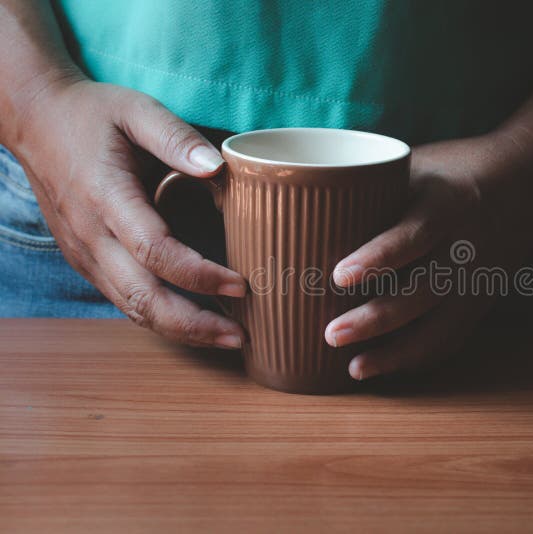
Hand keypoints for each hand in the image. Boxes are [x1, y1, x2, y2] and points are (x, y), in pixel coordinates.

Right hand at [12, 79, 245, 347]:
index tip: (241, 285)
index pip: (155, 251)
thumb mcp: (135, 109)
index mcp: (107, 197)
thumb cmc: (91, 114)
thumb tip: (218, 167)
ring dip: (181, 330)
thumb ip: (175, 136)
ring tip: (227, 338)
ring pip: (132, 308)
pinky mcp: (87, 261)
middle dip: (195, 324)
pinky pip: (124, 301)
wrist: (33, 121)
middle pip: (143, 297)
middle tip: (241, 335)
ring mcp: (85, 254)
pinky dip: (161, 319)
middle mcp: (92, 235)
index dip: (200, 275)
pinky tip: (194, 323)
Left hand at [324, 133, 532, 379]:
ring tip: (354, 368)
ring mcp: (477, 280)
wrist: (526, 182)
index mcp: (448, 205)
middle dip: (376, 319)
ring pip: (439, 328)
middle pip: (423, 292)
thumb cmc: (455, 170)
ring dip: (396, 353)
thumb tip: (303, 203)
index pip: (413, 235)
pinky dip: (417, 357)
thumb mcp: (417, 164)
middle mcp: (466, 247)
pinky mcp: (480, 301)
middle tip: (331, 334)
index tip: (339, 275)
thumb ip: (374, 187)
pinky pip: (450, 338)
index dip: (378, 257)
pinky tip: (384, 366)